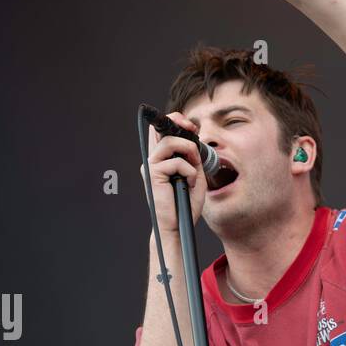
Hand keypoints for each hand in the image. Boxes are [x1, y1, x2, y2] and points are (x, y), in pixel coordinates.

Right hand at [141, 111, 206, 236]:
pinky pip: (176, 162)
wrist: (178, 225)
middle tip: (193, 134)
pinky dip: (188, 172)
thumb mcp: (195, 176)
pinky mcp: (152, 173)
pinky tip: (188, 183)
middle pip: (162, 129)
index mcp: (162, 159)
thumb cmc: (185, 204)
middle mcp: (153, 159)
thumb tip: (192, 140)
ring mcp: (151, 165)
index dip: (174, 121)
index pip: (162, 131)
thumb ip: (193, 158)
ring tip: (193, 169)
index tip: (191, 126)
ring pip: (170, 142)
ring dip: (189, 151)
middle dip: (180, 126)